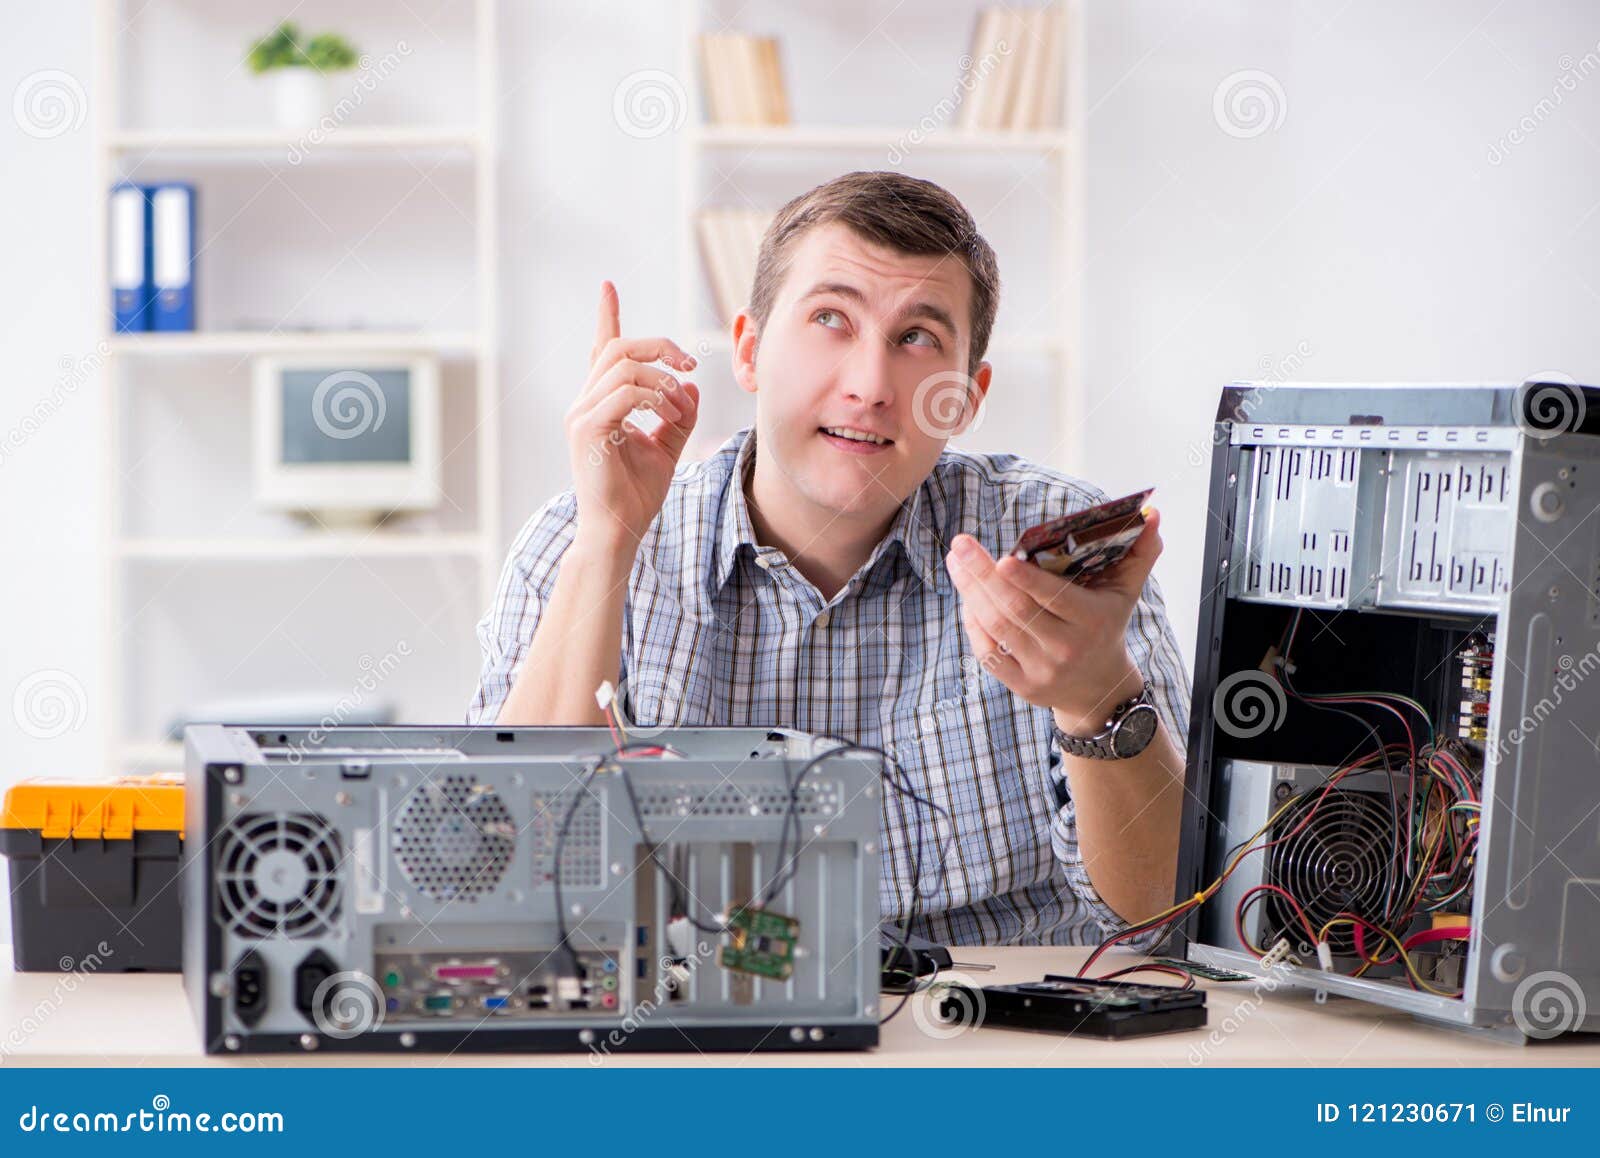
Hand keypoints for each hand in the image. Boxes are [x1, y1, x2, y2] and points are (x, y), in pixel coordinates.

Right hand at [565, 281, 700, 551]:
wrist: (619, 531)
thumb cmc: (637, 495)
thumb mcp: (668, 447)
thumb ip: (679, 415)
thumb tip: (690, 387)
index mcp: (600, 403)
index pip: (601, 350)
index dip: (607, 316)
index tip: (609, 286)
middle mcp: (585, 403)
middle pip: (619, 348)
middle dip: (660, 346)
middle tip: (691, 364)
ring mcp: (581, 414)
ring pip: (624, 366)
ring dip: (663, 379)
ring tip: (681, 406)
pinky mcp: (587, 429)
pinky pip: (625, 393)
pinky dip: (656, 398)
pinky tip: (669, 415)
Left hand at [945, 509, 1164, 735]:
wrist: (1098, 688)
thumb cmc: (1107, 624)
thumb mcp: (1127, 590)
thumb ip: (1140, 551)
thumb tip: (1151, 514)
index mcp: (1092, 620)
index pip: (1054, 598)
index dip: (1026, 580)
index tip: (1002, 558)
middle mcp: (1065, 649)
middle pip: (1015, 610)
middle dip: (981, 575)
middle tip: (959, 545)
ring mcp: (1041, 670)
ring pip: (996, 628)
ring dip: (970, 593)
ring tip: (956, 562)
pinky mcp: (1020, 686)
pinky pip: (987, 653)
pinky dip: (973, 623)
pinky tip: (966, 597)